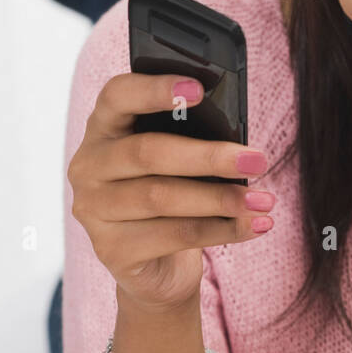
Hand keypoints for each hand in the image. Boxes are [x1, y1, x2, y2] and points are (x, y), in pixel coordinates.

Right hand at [68, 71, 275, 308]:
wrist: (157, 264)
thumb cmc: (173, 192)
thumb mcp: (178, 161)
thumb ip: (192, 139)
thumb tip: (238, 140)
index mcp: (104, 127)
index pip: (118, 96)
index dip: (155, 89)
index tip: (199, 88)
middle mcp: (89, 165)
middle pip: (148, 153)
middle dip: (209, 156)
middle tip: (257, 160)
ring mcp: (93, 210)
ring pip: (162, 197)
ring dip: (220, 198)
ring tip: (262, 200)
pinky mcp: (111, 249)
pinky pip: (174, 234)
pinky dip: (222, 229)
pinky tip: (253, 225)